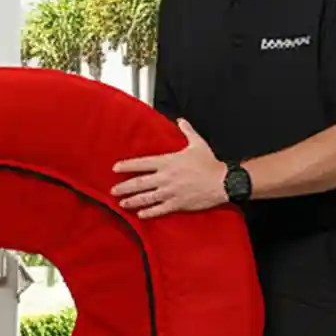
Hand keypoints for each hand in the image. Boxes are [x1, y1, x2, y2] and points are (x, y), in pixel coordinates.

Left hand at [110, 118, 228, 218]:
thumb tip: (181, 121)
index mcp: (168, 162)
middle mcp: (165, 177)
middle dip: (124, 187)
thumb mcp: (198, 143)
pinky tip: (140, 215)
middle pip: (139, 183)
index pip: (142, 163)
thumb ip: (187, 131)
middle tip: (113, 191)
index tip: (115, 168)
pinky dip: (149, 212)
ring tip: (122, 204)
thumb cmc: (210, 163)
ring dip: (132, 201)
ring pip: (146, 198)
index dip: (127, 166)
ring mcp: (170, 192)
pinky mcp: (177, 204)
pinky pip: (159, 209)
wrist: (222, 181)